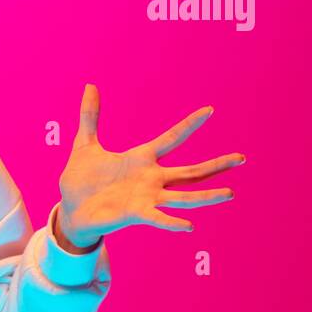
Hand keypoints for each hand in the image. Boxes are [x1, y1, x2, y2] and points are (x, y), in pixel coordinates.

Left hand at [55, 84, 244, 249]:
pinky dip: (172, 222)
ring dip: (206, 195)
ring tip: (230, 193)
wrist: (70, 208)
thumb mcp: (85, 144)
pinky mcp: (135, 213)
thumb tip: (90, 86)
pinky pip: (158, 218)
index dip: (189, 125)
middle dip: (216, 165)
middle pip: (190, 171)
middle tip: (242, 158)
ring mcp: (145, 197)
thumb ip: (90, 116)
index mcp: (140, 159)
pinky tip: (189, 225)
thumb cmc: (80, 179)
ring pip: (183, 196)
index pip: (171, 138)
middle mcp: (150, 178)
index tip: (209, 110)